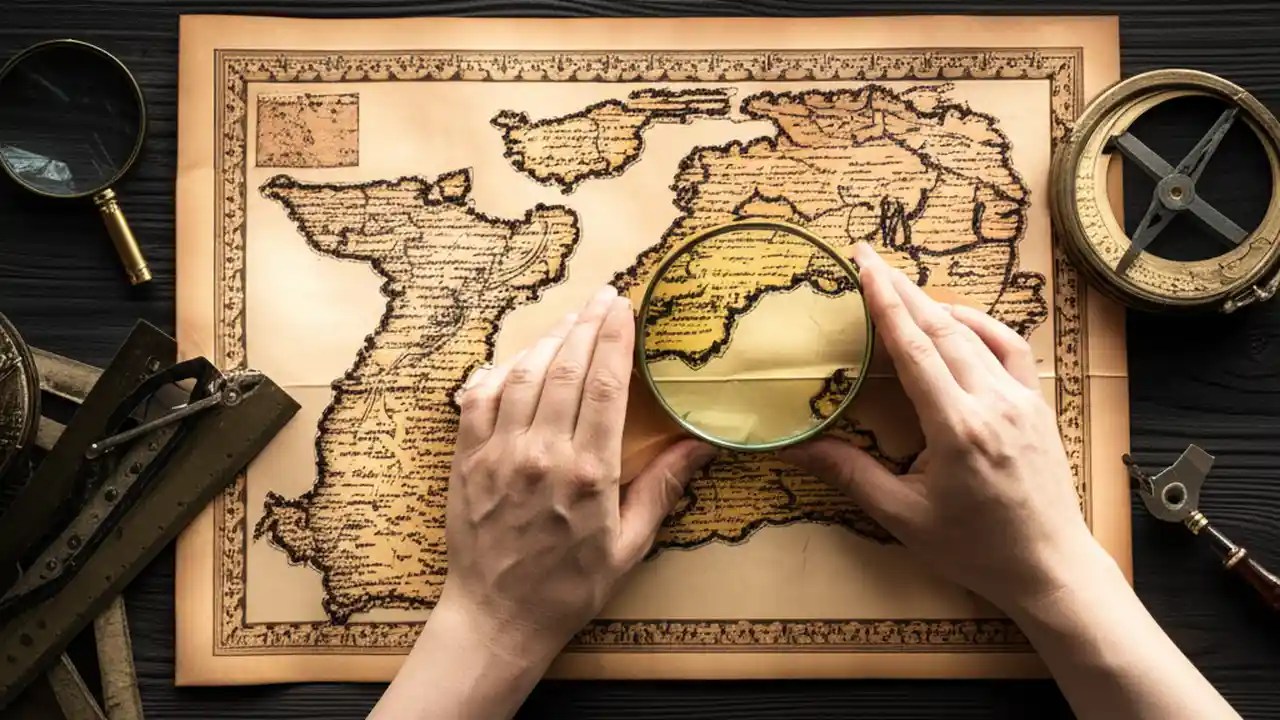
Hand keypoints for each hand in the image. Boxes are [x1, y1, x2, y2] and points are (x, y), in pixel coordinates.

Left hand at [438, 285, 715, 662]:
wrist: (497, 618)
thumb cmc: (570, 589)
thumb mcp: (629, 545)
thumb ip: (662, 488)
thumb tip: (702, 445)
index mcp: (588, 472)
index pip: (604, 384)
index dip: (614, 337)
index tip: (623, 306)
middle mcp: (542, 454)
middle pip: (566, 368)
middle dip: (586, 324)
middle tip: (602, 297)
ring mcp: (499, 454)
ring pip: (524, 376)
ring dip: (548, 340)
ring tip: (570, 319)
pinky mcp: (466, 460)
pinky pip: (479, 399)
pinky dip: (498, 371)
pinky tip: (516, 359)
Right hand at [781, 243, 1099, 611]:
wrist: (1049, 568)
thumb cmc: (974, 549)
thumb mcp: (903, 516)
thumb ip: (851, 475)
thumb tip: (797, 449)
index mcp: (957, 428)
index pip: (914, 348)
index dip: (886, 302)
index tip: (864, 265)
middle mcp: (993, 403)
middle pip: (943, 329)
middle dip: (903, 289)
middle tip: (869, 258)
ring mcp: (1022, 400)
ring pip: (976, 333)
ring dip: (936, 304)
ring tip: (902, 286)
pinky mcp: (1038, 405)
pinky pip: (1009, 348)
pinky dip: (980, 326)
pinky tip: (957, 320)